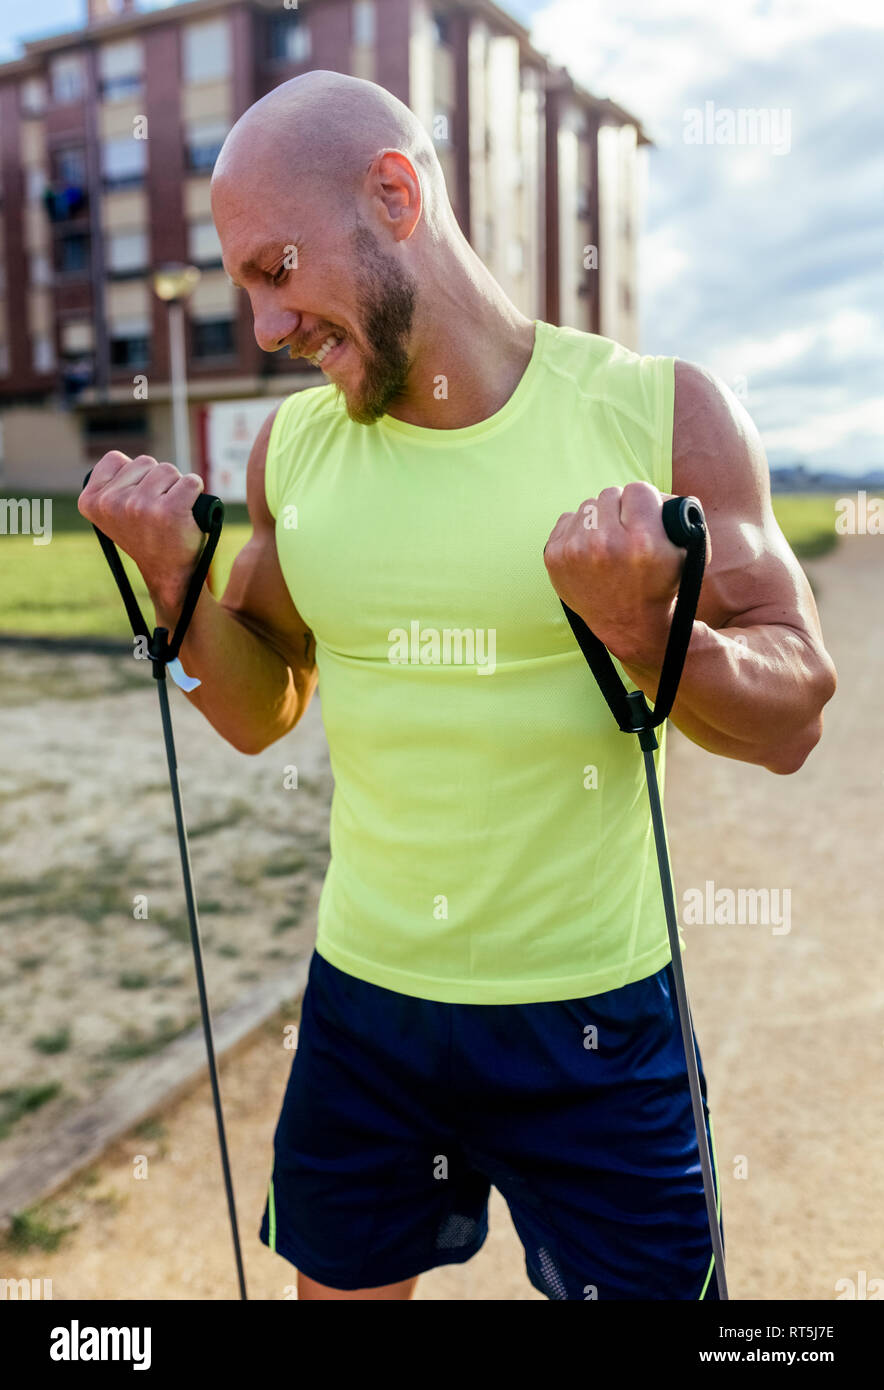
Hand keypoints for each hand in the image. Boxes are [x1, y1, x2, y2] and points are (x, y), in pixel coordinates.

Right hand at [79, 452, 205, 610]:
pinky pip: (192, 481)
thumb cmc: (146, 535)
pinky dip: (196, 493)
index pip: (115, 459)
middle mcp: (111, 503)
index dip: (133, 476)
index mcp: (90, 501)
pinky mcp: (169, 511)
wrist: (168, 572)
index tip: (134, 503)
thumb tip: (125, 462)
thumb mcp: (114, 511)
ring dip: (176, 487)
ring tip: (170, 513)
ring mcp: (139, 506)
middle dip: (156, 481)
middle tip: (155, 513)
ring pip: (169, 470)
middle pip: (145, 462)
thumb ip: (113, 484)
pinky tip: (188, 513)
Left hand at [543, 482, 710, 667]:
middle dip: (622, 509)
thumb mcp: (685, 553)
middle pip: (611, 493)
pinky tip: (590, 551)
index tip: (646, 517)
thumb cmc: (659, 585)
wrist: (628, 625)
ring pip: (589, 505)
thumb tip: (656, 494)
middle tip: (628, 531)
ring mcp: (575, 551)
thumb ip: (677, 514)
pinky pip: (568, 518)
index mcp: (643, 543)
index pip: (639, 489)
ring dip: (600, 519)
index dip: (646, 502)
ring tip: (609, 544)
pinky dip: (579, 530)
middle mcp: (606, 545)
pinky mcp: (554, 556)